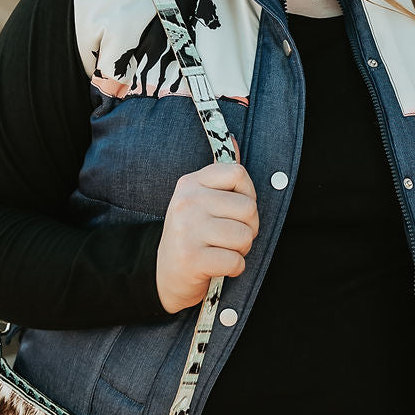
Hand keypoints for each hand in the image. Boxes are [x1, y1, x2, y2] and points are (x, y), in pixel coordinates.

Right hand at [155, 161, 259, 312]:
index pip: (238, 173)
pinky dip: (235, 268)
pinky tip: (219, 266)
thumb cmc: (192, 235)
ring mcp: (187, 230)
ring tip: (223, 250)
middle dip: (248, 228)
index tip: (236, 210)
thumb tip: (235, 140)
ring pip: (245, 235)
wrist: (165, 275)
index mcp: (190, 182)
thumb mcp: (200, 200)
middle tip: (230, 237)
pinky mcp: (191, 259)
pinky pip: (236, 261)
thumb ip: (221, 175)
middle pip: (249, 207)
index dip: (249, 194)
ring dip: (242, 249)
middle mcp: (186, 201)